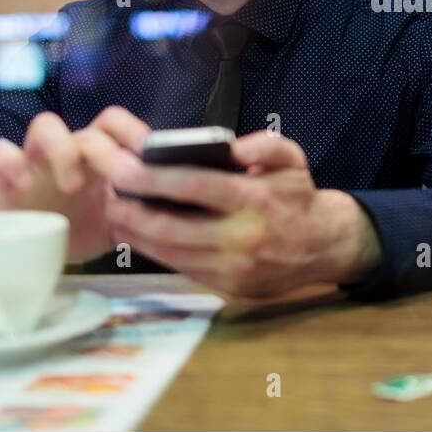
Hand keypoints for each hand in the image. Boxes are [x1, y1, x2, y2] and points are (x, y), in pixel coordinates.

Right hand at [0, 107, 149, 262]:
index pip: (116, 124)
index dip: (134, 131)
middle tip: (120, 178)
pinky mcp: (2, 176)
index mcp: (99, 158)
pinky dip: (11, 161)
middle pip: (89, 128)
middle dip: (107, 150)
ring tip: (72, 184)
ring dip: (63, 149)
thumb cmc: (79, 232)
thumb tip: (182, 206)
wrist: (31, 257)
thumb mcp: (117, 224)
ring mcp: (35, 160)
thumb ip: (144, 211)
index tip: (150, 153)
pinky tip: (25, 184)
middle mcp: (70, 152)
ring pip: (44, 125)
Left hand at [100, 131, 382, 297]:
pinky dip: (154, 251)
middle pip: (172, 226)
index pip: (194, 187)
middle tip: (107, 191)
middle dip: (132, 210)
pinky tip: (139, 234)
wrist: (324, 247)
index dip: (153, 179)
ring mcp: (233, 268)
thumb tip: (234, 147)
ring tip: (113, 212)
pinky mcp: (227, 287)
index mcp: (255, 201)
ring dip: (135, 234)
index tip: (123, 167)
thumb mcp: (293, 160)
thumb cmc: (299, 198)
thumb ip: (267, 145)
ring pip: (170, 252)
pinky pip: (181, 267)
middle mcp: (241, 237)